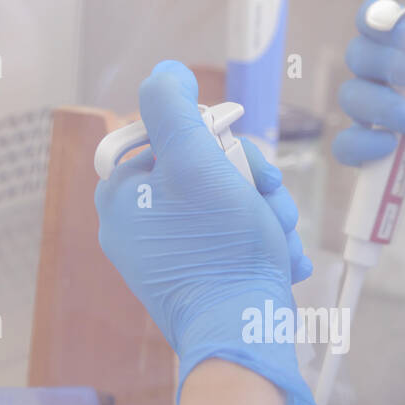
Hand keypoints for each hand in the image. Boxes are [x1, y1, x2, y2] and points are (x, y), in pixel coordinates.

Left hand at [94, 61, 319, 404]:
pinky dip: (262, 243)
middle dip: (250, 181)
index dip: (213, 140)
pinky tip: (282, 259)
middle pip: (204, 169)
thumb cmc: (220, 249)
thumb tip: (166, 72)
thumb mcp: (196, 161)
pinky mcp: (199, 280)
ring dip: (265, 212)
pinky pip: (232, 241)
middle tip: (271, 201)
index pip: (167, 135)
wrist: (244, 333)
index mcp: (122, 197)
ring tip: (282, 238)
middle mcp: (137, 227)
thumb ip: (173, 107)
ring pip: (228, 204)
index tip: (240, 159)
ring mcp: (168, 257)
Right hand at [332, 0, 404, 251]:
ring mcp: (380, 114)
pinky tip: (391, 145)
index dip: (381, 19)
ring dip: (383, 105)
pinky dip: (361, 143)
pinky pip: (346, 146)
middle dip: (392, 63)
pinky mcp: (379, 154)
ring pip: (351, 97)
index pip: (372, 17)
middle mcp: (387, 74)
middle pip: (358, 55)